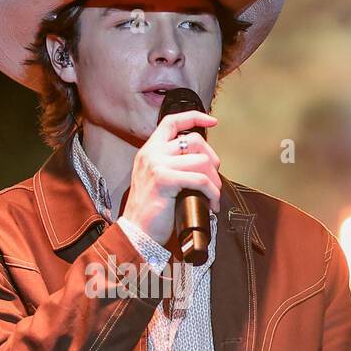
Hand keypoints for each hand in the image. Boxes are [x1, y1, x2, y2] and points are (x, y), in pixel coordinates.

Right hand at [122, 110, 220, 245]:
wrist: (136, 233)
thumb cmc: (150, 213)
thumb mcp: (157, 180)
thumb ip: (171, 165)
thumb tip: (201, 163)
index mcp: (149, 151)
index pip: (171, 122)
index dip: (194, 117)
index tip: (212, 122)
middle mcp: (151, 154)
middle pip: (194, 140)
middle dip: (212, 159)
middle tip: (214, 179)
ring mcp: (157, 165)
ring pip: (201, 160)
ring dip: (214, 180)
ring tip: (213, 195)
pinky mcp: (164, 180)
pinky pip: (200, 180)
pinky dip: (212, 192)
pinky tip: (211, 203)